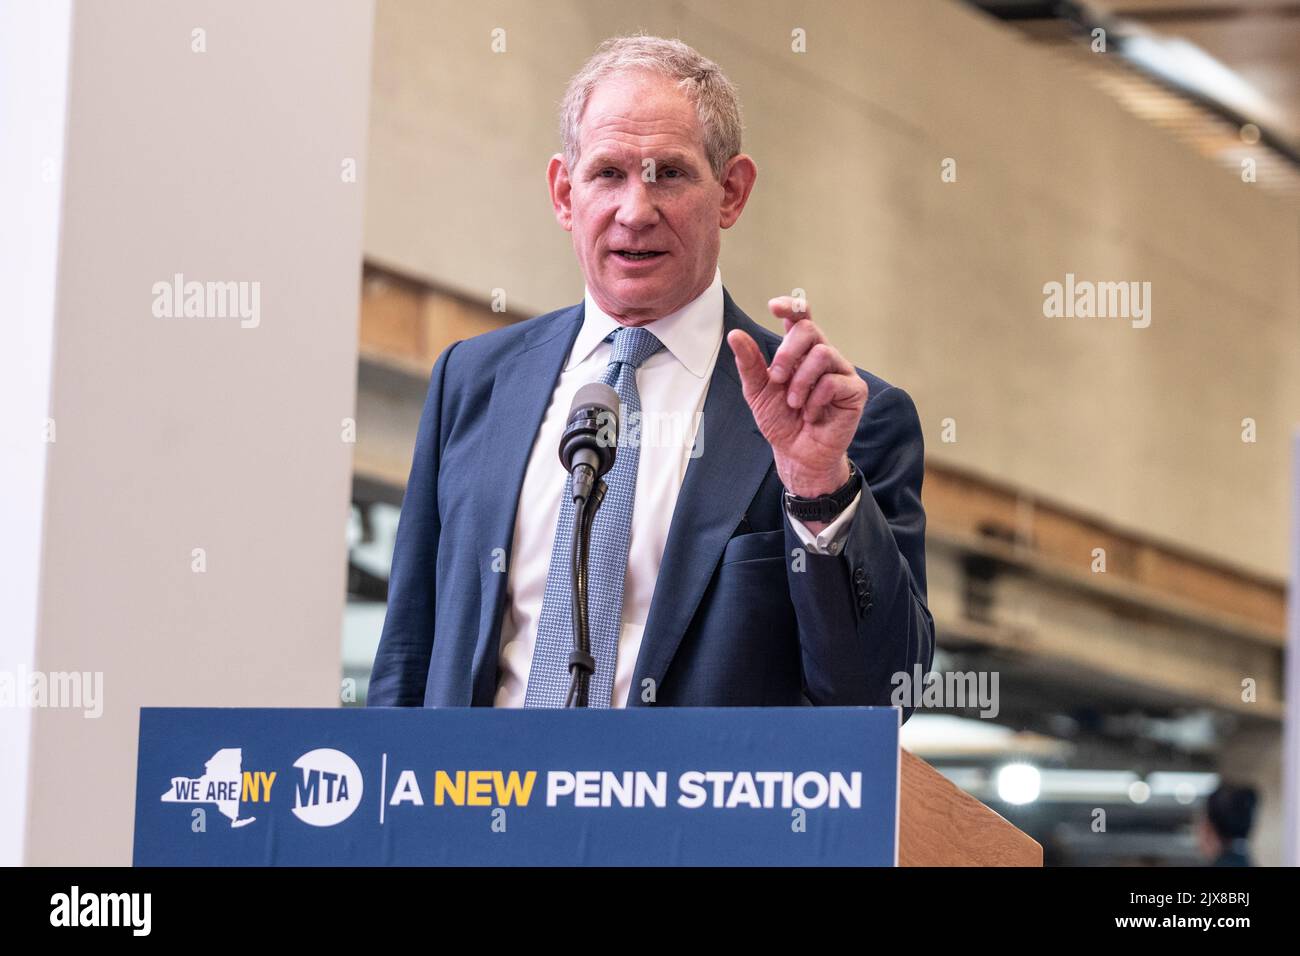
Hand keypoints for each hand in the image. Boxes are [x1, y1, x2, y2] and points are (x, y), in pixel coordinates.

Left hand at [728, 297, 867, 503]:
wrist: (796, 454)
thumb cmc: (780, 421)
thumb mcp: (758, 392)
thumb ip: (749, 364)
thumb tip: (735, 334)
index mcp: (800, 351)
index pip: (800, 318)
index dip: (791, 306)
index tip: (774, 307)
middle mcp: (823, 355)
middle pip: (809, 330)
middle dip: (787, 354)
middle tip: (776, 379)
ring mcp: (841, 371)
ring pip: (822, 353)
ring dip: (800, 382)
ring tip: (794, 403)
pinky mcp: (855, 390)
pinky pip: (834, 382)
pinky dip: (815, 400)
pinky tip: (812, 414)